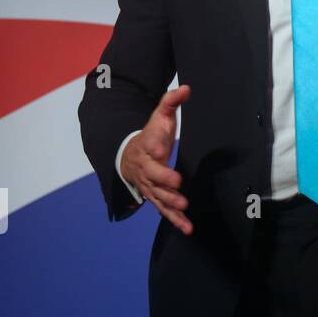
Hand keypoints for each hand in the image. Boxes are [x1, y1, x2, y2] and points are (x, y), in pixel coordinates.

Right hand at [121, 84, 192, 234]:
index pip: (150, 145)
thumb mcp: (159, 116)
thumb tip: (186, 88)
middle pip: (152, 175)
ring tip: (184, 208)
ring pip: (158, 196)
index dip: (155, 145)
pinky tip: (188, 228)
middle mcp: (146, 168)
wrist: (129, 157)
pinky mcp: (157, 197)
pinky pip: (164, 210)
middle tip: (177, 182)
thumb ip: (171, 102)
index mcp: (147, 145)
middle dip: (164, 179)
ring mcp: (150, 185)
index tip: (162, 147)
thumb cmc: (151, 135)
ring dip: (170, 203)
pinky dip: (175, 220)